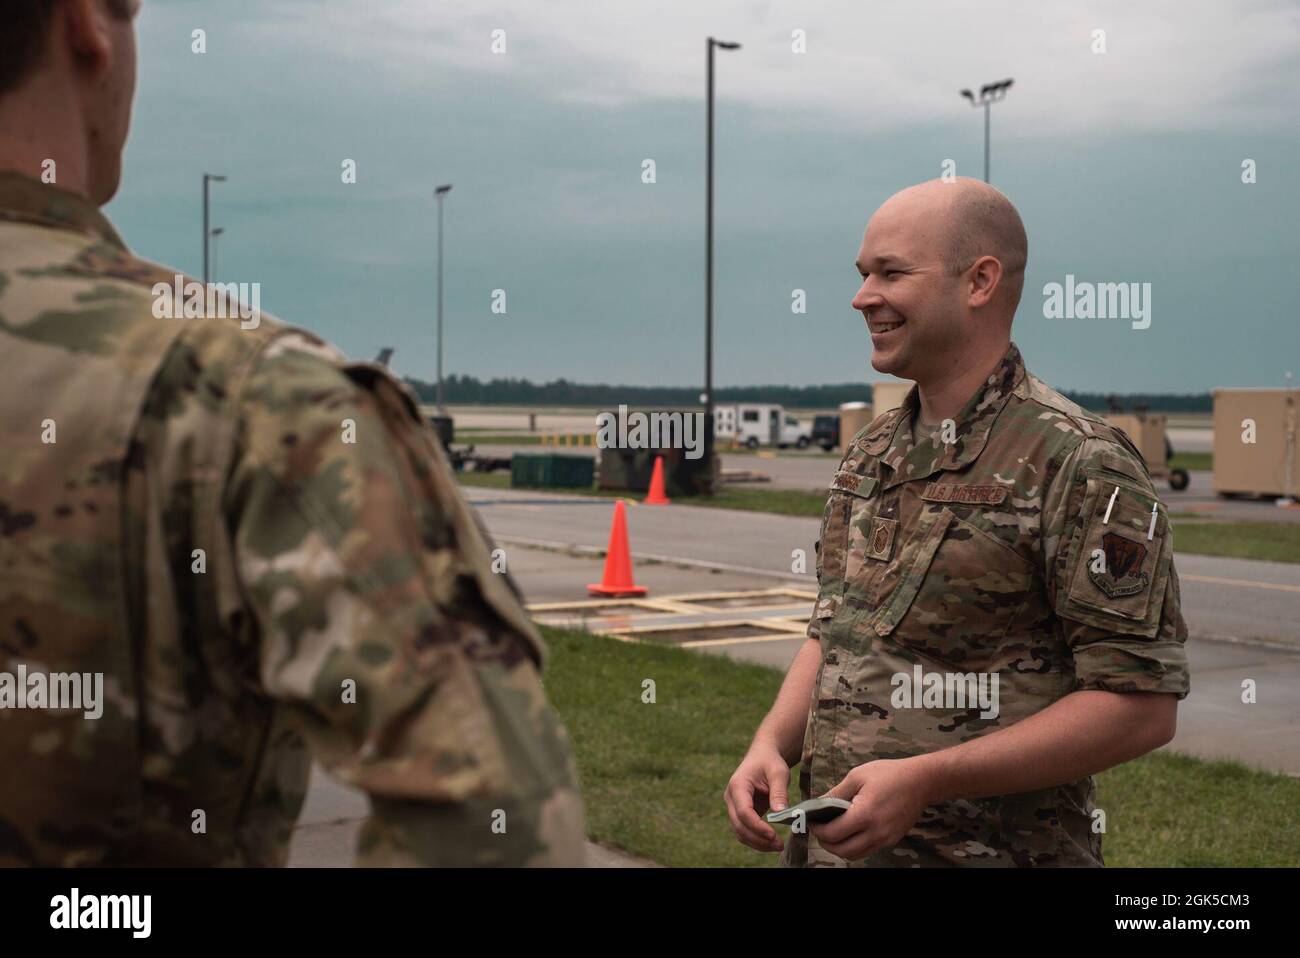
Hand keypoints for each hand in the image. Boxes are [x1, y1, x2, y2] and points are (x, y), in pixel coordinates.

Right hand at [724, 745, 790, 852]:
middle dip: (758, 839)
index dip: (757, 826)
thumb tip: (780, 813)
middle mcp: (731, 798)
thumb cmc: (770, 762)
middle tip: (780, 845)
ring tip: (778, 846)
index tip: (774, 835)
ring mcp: (734, 806)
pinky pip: (745, 830)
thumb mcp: (778, 772)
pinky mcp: (740, 813)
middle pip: (739, 826)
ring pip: (740, 832)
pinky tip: (772, 842)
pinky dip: (757, 839)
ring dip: (757, 842)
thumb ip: (779, 792)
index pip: (744, 812)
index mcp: (738, 786)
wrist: (763, 756)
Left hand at [810, 758, 934, 861]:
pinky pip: (867, 851)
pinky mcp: (891, 840)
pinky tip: (849, 833)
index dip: (817, 829)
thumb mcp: (857, 776)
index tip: (810, 821)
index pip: (833, 833)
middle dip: (825, 842)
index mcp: (864, 814)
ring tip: (831, 832)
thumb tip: (817, 804)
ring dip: (839, 848)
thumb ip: (836, 793)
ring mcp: (885, 839)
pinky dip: (853, 847)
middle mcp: (875, 832)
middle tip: (818, 829)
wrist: (921, 781)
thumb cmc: (889, 774)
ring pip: (854, 855)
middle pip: (841, 850)